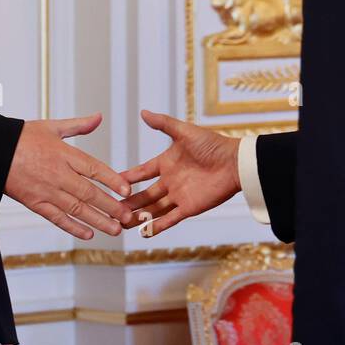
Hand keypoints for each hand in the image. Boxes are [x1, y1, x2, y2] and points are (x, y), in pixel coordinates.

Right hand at [4, 112, 134, 238]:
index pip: (94, 168)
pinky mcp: (35, 203)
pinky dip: (73, 227)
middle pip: (89, 193)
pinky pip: (57, 218)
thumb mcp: (51, 126)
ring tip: (115, 229)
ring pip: (76, 209)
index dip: (112, 180)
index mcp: (63, 153)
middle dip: (111, 206)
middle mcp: (57, 174)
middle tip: (128, 216)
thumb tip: (98, 118)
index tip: (127, 190)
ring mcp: (46, 191)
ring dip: (98, 220)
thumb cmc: (21, 137)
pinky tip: (88, 234)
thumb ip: (78, 125)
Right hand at [120, 109, 240, 236]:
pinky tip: (142, 232)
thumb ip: (163, 124)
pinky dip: (157, 226)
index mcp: (167, 163)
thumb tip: (143, 112)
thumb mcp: (184, 132)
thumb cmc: (213, 145)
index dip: (127, 178)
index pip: (142, 172)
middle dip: (128, 202)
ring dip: (138, 216)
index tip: (109, 182)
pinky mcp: (189, 208)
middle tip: (109, 208)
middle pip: (144, 194)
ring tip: (120, 222)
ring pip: (153, 209)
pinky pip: (170, 219)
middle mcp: (170, 181)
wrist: (235, 163)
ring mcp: (179, 196)